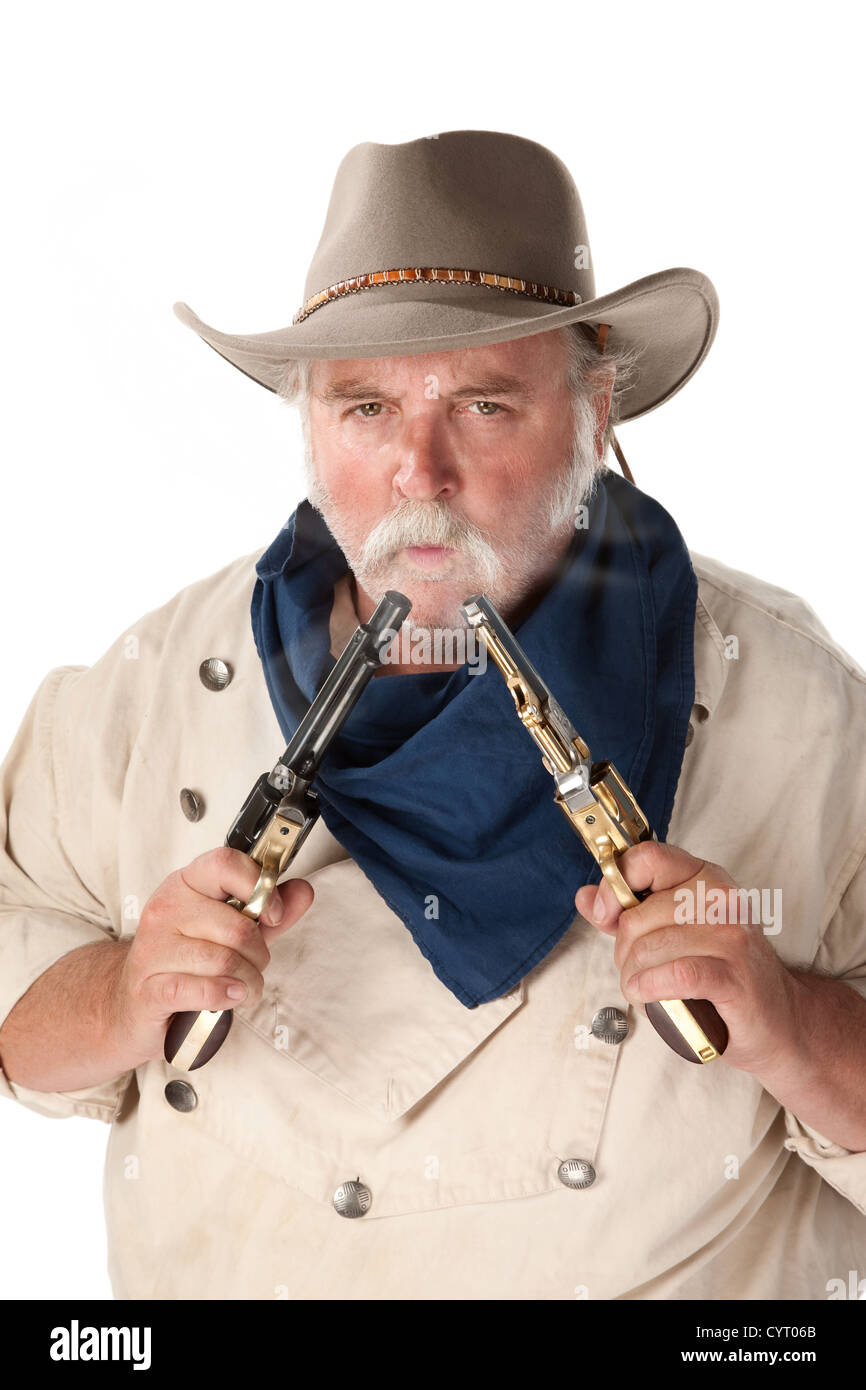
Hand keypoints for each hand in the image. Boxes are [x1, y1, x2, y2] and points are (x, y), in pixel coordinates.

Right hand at [111, 846, 313, 1061]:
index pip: (224, 864)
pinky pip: (204, 989)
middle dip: (259, 954)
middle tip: (256, 964)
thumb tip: (302, 892)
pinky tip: (228, 996)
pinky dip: (226, 996)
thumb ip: (270, 911)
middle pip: (236, 926)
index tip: (275, 913)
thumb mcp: (233, 930)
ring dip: (249, 982)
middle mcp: (166, 909)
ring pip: (224, 961)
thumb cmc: (184, 961)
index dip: (259, 886)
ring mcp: (154, 948)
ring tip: (245, 986)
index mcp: (186, 884)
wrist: (130, 1002)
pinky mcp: (150, 988)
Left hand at [574, 842, 801, 1074]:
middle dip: (623, 949)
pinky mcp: (735, 977)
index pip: (649, 857)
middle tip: (634, 968)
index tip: (606, 913)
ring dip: (633, 976)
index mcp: (705, 878)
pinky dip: (650, 987)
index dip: (615, 884)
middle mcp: (721, 900)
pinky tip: (647, 995)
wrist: (778, 1019)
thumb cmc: (722, 973)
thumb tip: (587, 896)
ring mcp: (732, 937)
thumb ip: (628, 914)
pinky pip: (675, 974)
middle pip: (639, 914)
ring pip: (651, 947)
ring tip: (643, 987)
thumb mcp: (673, 933)